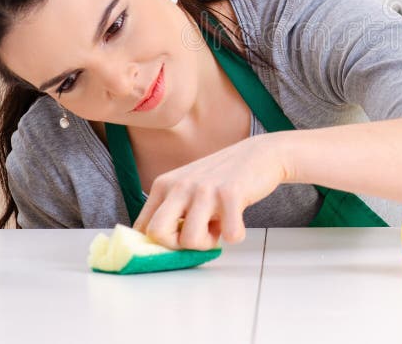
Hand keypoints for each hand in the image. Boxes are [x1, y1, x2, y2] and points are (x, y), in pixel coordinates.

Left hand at [131, 133, 288, 249]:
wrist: (259, 154)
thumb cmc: (222, 177)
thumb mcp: (189, 188)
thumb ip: (173, 210)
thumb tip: (160, 248)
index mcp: (165, 185)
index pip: (141, 228)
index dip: (158, 244)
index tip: (178, 243)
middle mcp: (180, 185)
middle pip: (157, 234)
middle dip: (177, 246)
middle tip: (197, 237)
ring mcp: (205, 189)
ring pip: (190, 241)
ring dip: (208, 243)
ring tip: (219, 226)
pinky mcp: (231, 193)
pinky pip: (229, 235)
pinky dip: (236, 235)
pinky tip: (237, 220)